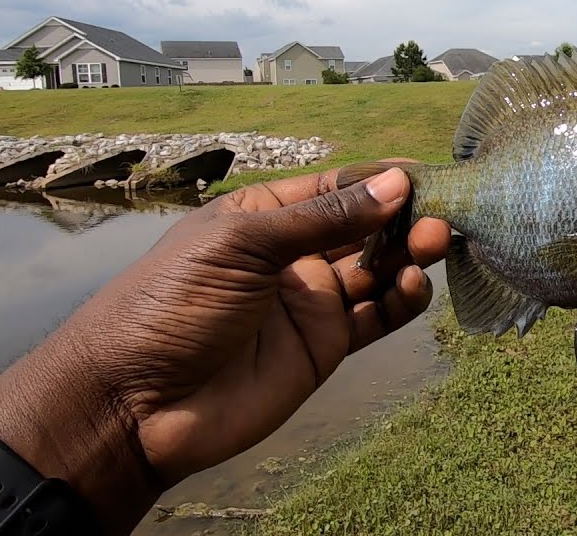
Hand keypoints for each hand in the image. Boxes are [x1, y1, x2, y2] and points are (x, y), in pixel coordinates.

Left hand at [56, 163, 449, 487]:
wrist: (136, 404)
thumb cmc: (172, 304)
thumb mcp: (243, 244)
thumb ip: (323, 218)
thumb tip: (395, 183)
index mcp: (264, 216)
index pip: (336, 186)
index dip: (380, 178)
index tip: (425, 173)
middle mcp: (292, 254)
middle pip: (365, 226)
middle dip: (404, 216)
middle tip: (440, 213)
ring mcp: (310, 302)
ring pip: (378, 270)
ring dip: (411, 254)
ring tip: (435, 242)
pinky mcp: (323, 348)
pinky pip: (375, 317)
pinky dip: (402, 300)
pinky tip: (415, 285)